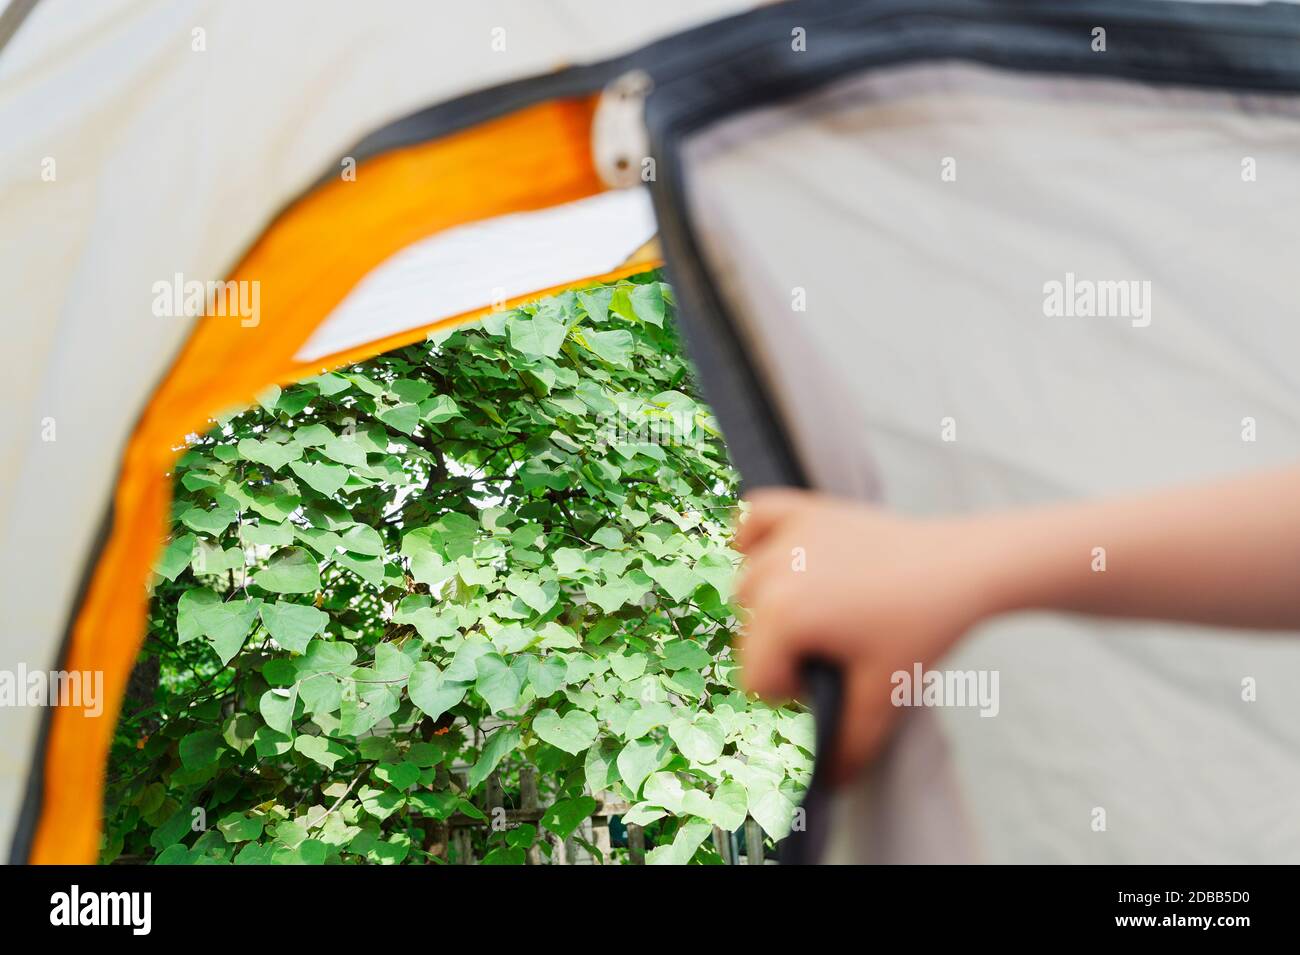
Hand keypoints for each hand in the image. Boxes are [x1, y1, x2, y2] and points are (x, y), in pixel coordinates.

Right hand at [734, 488, 1000, 782]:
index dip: (790, 692)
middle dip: (781, 650)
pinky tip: (778, 558)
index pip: (755, 677)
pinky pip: (752, 517)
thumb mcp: (885, 697)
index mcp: (785, 616)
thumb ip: (849, 747)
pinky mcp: (805, 510)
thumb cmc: (923, 630)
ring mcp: (788, 534)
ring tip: (820, 611)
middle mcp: (774, 570)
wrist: (963, 567)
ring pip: (747, 583)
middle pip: (746, 632)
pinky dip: (754, 538)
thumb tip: (825, 784)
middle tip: (832, 647)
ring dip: (770, 605)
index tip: (830, 678)